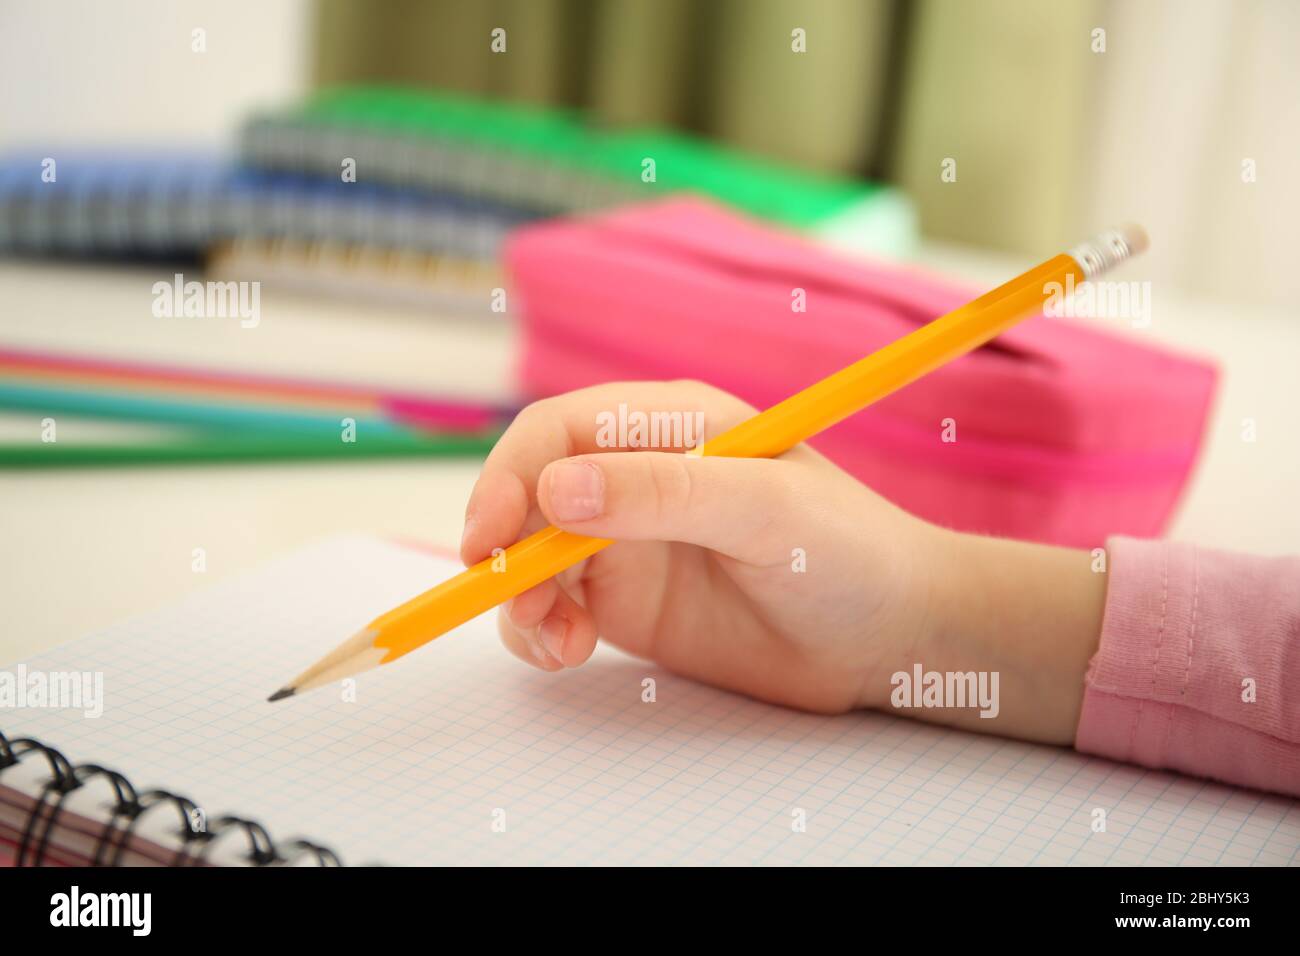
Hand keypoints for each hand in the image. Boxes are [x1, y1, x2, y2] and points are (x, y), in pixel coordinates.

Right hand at [461, 380, 940, 713]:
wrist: (890, 637)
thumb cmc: (849, 553)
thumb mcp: (766, 511)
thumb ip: (664, 493)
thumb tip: (554, 490)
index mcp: (671, 425)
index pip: (560, 430)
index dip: (511, 475)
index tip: (490, 536)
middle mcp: (638, 477)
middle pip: (530, 495)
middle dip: (507, 547)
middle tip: (517, 602)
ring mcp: (629, 541)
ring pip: (531, 557)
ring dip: (521, 599)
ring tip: (559, 645)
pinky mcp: (628, 601)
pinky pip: (553, 608)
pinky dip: (539, 631)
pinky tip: (567, 653)